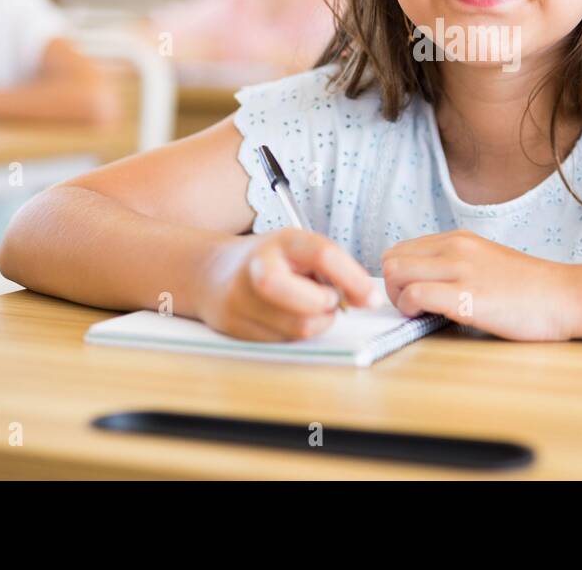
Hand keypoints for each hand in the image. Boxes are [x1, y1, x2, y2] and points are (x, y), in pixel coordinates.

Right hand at [196, 228, 378, 340]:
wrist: (209, 271)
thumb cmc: (268, 259)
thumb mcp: (299, 249)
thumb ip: (332, 268)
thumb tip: (366, 299)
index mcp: (282, 241)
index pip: (324, 256)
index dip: (353, 279)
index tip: (372, 298)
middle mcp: (258, 268)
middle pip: (309, 305)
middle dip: (328, 307)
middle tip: (330, 300)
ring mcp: (242, 300)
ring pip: (299, 328)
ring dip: (316, 322)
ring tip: (307, 305)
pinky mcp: (235, 327)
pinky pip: (282, 341)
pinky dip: (294, 332)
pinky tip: (286, 315)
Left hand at [382, 229, 578, 341]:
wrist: (566, 297)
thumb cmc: (531, 290)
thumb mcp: (487, 262)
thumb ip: (456, 265)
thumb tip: (425, 283)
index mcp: (458, 239)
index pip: (402, 248)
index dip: (397, 275)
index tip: (409, 294)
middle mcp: (455, 248)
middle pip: (391, 258)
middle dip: (391, 286)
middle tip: (410, 306)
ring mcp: (461, 270)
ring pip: (395, 272)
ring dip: (397, 297)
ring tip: (418, 312)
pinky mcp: (466, 296)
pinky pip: (415, 294)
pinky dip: (410, 309)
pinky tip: (426, 317)